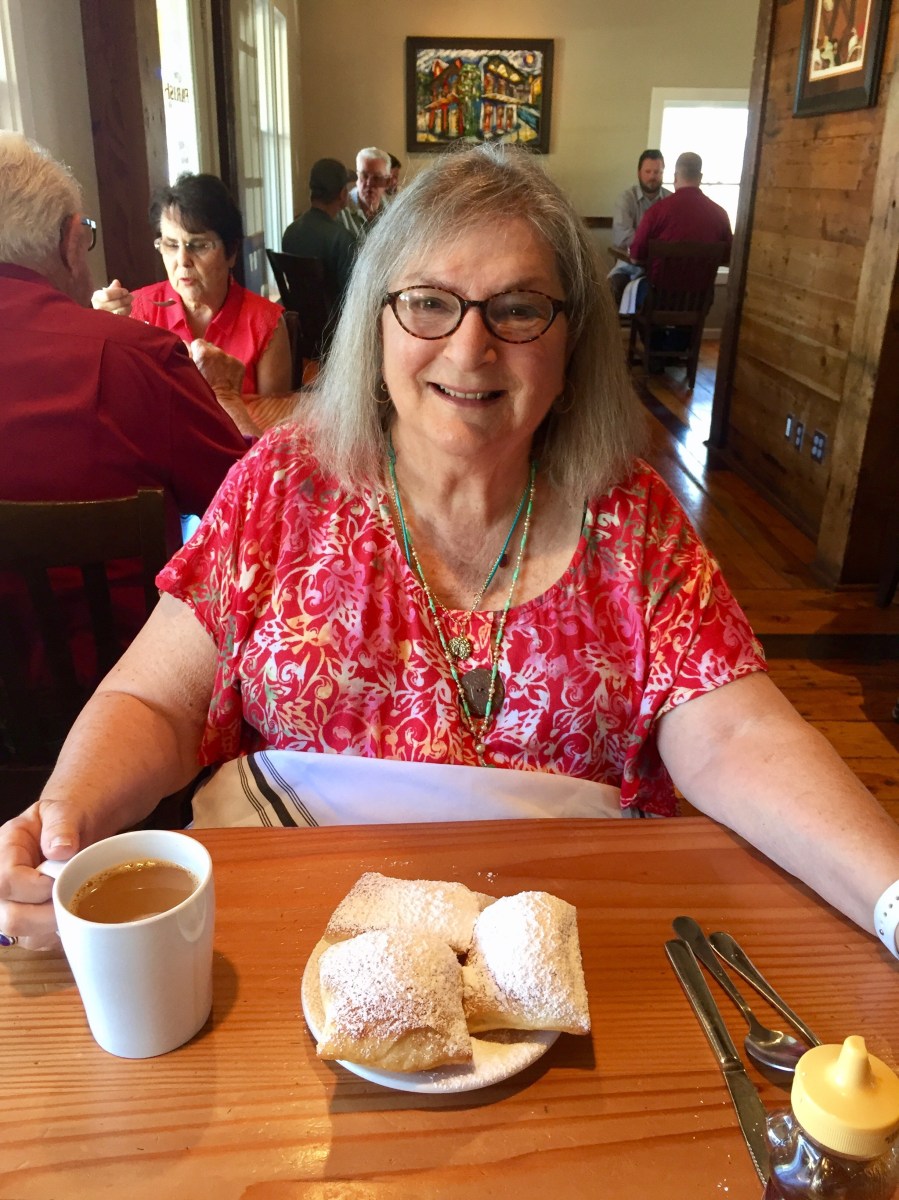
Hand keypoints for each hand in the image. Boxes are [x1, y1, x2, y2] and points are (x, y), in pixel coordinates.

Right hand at [0, 800, 83, 950]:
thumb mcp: (65, 811)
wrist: (72, 833)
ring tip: (76, 902)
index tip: (63, 878)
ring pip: (23, 935)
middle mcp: (0, 885)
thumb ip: (62, 825)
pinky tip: (74, 914)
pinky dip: (60, 933)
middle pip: (9, 918)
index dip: (37, 887)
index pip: (6, 882)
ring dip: (55, 925)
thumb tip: (61, 850)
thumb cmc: (66, 821)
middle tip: (75, 897)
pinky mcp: (26, 925)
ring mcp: (10, 907)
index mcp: (4, 851)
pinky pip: (38, 942)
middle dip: (48, 913)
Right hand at [91, 278, 132, 316]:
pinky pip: (124, 316)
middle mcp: (99, 308)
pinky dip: (128, 311)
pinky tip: (128, 307)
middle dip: (126, 298)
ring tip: (129, 302)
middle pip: (117, 302)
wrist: (104, 315)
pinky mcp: (113, 323)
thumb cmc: (107, 300)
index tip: (125, 291)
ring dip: (128, 305)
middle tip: (131, 296)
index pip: (108, 295)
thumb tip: (116, 282)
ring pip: (121, 310)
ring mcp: (106, 317)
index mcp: (96, 298)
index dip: (119, 292)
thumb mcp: (108, 292)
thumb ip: (113, 288)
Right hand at [189, 339, 259, 436]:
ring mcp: (231, 358)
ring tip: (215, 374)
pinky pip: (231, 361)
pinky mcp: (240, 364)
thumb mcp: (189, 372)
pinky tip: (224, 377)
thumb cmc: (201, 391)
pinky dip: (228, 367)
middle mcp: (218, 352)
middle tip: (205, 369)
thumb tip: (185, 343)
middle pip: (210, 347)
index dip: (196, 352)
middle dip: (207, 355)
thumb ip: (186, 355)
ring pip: (221, 354)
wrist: (222, 404)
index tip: (196, 361)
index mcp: (203, 352)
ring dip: (217, 360)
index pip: (197, 342)